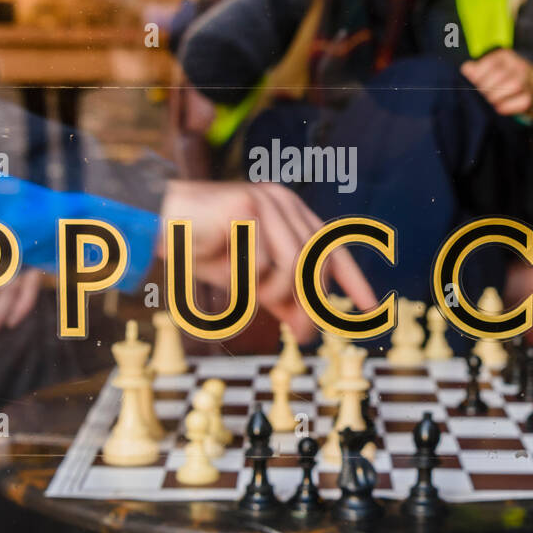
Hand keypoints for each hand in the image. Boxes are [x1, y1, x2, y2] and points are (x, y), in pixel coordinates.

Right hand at [158, 180, 376, 341]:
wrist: (161, 227)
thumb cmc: (204, 248)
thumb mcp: (250, 282)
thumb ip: (283, 300)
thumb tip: (309, 331)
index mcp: (291, 214)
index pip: (331, 249)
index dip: (353, 280)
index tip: (371, 308)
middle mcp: (285, 203)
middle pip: (313, 265)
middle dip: (301, 302)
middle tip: (295, 330)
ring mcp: (268, 200)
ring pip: (291, 266)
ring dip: (269, 291)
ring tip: (245, 291)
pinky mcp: (248, 204)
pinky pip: (260, 261)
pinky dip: (243, 276)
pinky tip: (222, 264)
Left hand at [460, 49, 532, 118]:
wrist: (522, 85)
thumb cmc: (497, 78)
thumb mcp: (486, 69)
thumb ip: (474, 70)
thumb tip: (466, 70)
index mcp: (504, 56)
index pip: (490, 63)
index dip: (478, 75)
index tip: (474, 83)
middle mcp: (518, 65)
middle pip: (501, 75)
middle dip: (486, 87)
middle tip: (481, 94)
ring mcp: (527, 80)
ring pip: (515, 85)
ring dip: (497, 96)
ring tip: (489, 100)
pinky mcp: (530, 95)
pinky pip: (523, 101)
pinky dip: (508, 107)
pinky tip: (499, 108)